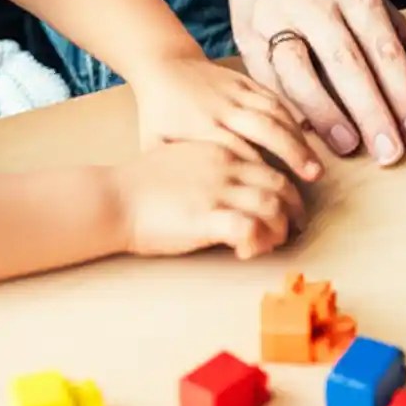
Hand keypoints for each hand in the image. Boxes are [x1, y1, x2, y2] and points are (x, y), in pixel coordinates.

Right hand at [112, 141, 305, 258]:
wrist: (113, 197)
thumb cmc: (140, 184)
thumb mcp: (183, 160)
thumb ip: (211, 168)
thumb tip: (233, 188)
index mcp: (222, 152)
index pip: (270, 168)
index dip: (286, 192)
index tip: (288, 209)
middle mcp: (226, 168)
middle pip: (280, 186)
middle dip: (293, 211)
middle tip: (292, 230)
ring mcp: (218, 192)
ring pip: (272, 207)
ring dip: (278, 230)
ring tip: (269, 245)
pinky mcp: (207, 218)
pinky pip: (249, 229)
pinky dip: (257, 242)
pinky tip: (246, 252)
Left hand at [130, 55, 322, 181]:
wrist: (163, 66)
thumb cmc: (159, 116)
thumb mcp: (154, 145)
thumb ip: (176, 172)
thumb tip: (195, 205)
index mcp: (199, 126)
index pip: (237, 150)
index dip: (260, 172)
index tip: (278, 196)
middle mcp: (222, 108)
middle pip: (264, 128)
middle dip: (292, 152)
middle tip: (313, 176)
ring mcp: (236, 92)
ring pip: (275, 113)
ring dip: (299, 138)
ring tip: (315, 164)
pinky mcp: (246, 81)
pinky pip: (275, 100)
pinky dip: (293, 120)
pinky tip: (305, 141)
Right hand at [181, 0, 405, 165]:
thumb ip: (393, 18)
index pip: (385, 49)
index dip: (404, 94)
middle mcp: (315, 2)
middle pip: (348, 67)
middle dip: (373, 115)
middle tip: (391, 154)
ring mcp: (277, 18)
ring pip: (302, 75)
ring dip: (327, 115)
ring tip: (349, 146)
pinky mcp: (247, 34)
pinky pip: (269, 78)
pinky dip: (288, 106)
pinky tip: (306, 130)